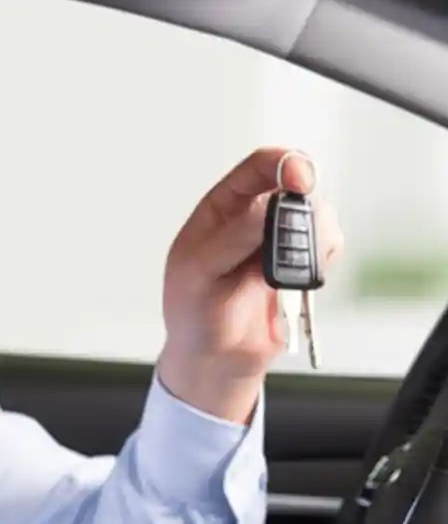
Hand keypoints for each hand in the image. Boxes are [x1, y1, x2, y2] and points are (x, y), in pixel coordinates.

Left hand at [159, 146, 343, 422]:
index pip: (258, 168)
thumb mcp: (198, 275)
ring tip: (282, 275)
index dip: (284, 165)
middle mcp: (253, 215)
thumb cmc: (194, 313)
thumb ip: (229, 239)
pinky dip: (323, 258)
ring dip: (314, 238)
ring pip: (319, 214)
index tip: (301, 182)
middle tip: (288, 247)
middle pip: (299, 185)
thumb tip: (262, 207)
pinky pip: (328, 244)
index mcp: (220, 208)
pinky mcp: (301, 262)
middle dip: (302, 211)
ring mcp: (280, 238)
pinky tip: (299, 280)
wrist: (216, 358)